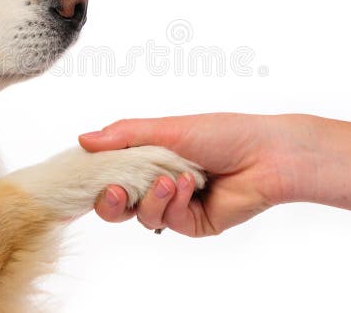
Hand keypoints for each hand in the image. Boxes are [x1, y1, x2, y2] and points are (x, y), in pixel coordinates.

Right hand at [78, 113, 304, 236]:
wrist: (267, 155)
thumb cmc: (223, 133)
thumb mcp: (167, 127)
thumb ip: (124, 135)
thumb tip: (84, 139)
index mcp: (149, 157)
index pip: (110, 172)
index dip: (96, 176)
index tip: (86, 173)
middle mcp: (158, 182)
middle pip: (118, 203)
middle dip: (110, 200)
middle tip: (115, 191)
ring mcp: (175, 205)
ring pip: (141, 215)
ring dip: (151, 197)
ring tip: (170, 179)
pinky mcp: (192, 223)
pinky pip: (167, 221)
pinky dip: (173, 203)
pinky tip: (189, 185)